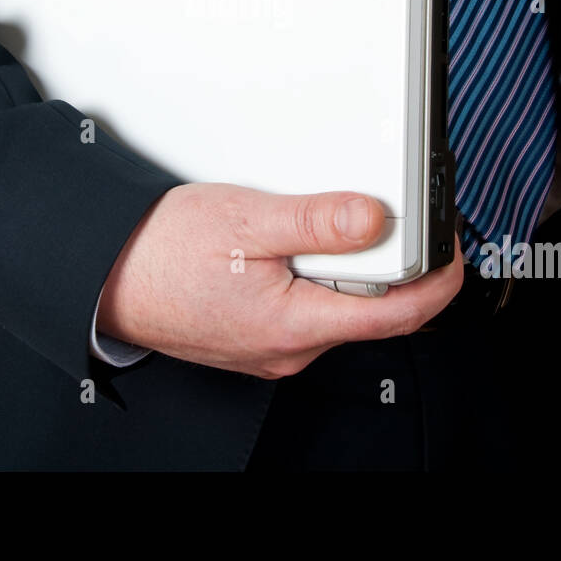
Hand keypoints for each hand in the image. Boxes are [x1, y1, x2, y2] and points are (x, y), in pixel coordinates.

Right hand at [96, 182, 463, 377]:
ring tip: (326, 223)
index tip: (454, 246)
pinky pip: (309, 308)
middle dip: (391, 264)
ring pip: (339, 307)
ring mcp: (273, 346)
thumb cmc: (161, 253)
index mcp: (297, 325)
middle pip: (373, 309)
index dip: (439, 279)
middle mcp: (291, 348)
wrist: (106, 276)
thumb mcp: (248, 221)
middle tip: (389, 213)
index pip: (400, 313)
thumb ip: (318, 222)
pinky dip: (318, 277)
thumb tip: (375, 218)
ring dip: (350, 268)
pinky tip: (294, 245)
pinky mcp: (258, 335)